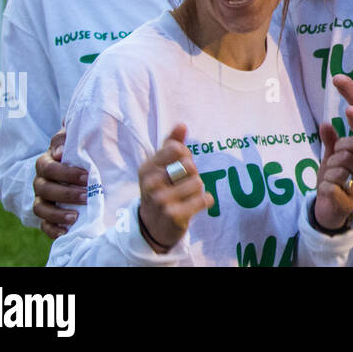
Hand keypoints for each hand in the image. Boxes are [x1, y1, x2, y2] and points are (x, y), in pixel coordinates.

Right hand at [32, 127, 88, 239]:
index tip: (87, 176)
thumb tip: (60, 150)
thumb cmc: (76, 152)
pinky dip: (53, 230)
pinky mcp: (46, 215)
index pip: (49, 168)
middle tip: (87, 196)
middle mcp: (40, 182)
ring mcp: (41, 199)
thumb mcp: (72, 140)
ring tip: (76, 217)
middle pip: (45, 189)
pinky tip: (65, 232)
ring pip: (40, 208)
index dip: (66, 173)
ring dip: (58, 214)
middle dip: (66, 194)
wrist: (77, 168)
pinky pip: (44, 225)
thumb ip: (65, 139)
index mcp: (45, 163)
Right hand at [136, 124, 211, 251]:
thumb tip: (181, 125)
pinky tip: (194, 205)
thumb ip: (171, 145)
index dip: (185, 155)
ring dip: (197, 189)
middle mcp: (151, 184)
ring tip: (186, 196)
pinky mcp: (174, 216)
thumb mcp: (160, 167)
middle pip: (189, 166)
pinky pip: (204, 199)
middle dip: (192, 174)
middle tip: (182, 184)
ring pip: (198, 182)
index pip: (176, 149)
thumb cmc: (161, 189)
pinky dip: (205, 201)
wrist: (152, 226)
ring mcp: (161, 201)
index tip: (178, 165)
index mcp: (147, 168)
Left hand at [313, 123, 352, 230]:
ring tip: (330, 181)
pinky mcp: (349, 204)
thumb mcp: (331, 157)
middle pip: (346, 157)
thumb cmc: (332, 179)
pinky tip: (327, 191)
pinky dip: (323, 188)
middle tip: (332, 169)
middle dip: (332, 162)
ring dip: (327, 176)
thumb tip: (325, 123)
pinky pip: (331, 189)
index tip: (336, 151)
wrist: (327, 207)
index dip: (340, 144)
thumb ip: (330, 141)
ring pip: (339, 173)